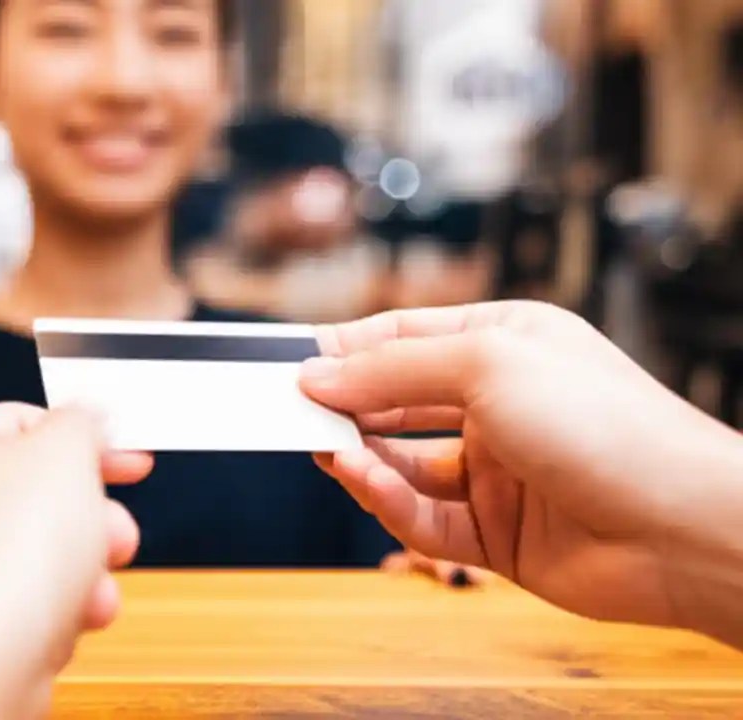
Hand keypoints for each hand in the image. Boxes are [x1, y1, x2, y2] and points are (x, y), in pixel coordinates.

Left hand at [0, 403, 150, 712]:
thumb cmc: (5, 544)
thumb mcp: (67, 448)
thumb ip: (82, 422)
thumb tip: (86, 418)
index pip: (18, 423)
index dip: (85, 440)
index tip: (130, 461)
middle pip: (29, 493)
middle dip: (89, 517)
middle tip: (117, 533)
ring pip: (32, 552)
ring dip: (82, 568)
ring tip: (96, 585)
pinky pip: (20, 600)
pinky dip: (54, 608)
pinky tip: (73, 616)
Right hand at [301, 301, 742, 642]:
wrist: (679, 526)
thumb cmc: (605, 424)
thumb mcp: (485, 365)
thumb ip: (393, 371)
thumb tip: (317, 375)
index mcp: (506, 344)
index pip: (405, 338)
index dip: (349, 349)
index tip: (294, 363)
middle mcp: (498, 404)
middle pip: (396, 401)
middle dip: (345, 404)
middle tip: (289, 410)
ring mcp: (496, 469)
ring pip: (401, 462)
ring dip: (359, 454)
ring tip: (322, 447)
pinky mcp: (493, 532)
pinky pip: (420, 514)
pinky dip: (385, 498)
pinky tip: (360, 479)